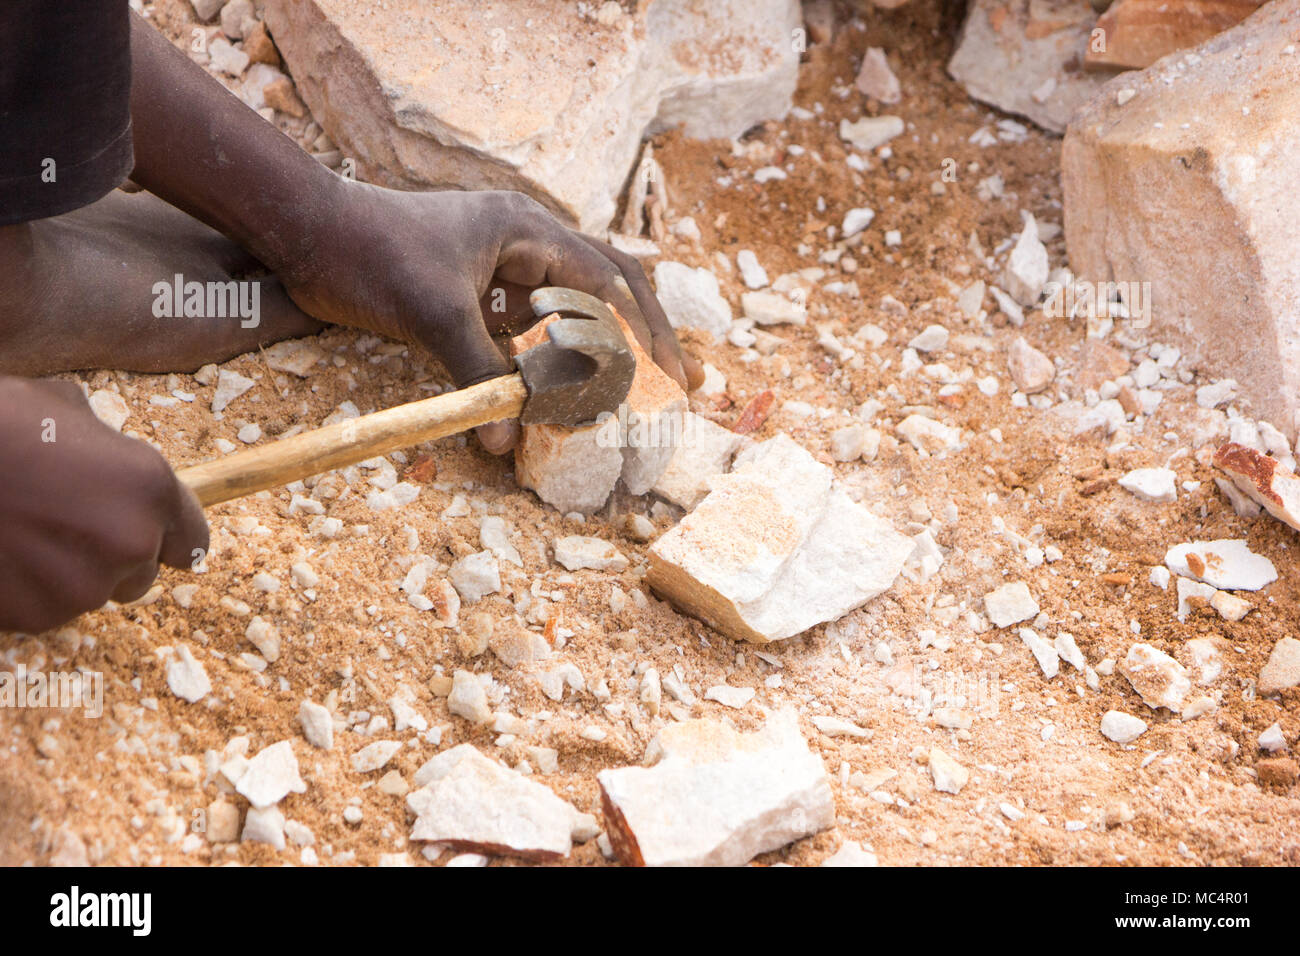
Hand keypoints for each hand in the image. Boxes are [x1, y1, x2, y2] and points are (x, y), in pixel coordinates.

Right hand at [0, 377, 208, 632]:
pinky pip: (43, 609)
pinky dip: (25, 590)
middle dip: (111, 557)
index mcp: (150, 489)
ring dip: (66, 573)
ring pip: (89, 593)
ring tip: (21, 533)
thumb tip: (109, 460)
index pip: (191, 542)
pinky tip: (2, 552)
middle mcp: (130, 544)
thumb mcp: (65, 410)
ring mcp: (82, 586)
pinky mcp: (35, 617)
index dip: (167, 537)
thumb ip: (105, 448)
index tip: (150, 535)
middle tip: (66, 527)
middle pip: (141, 576)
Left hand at [282, 186, 703, 451]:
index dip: (645, 332)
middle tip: (680, 381)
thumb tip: (503, 443)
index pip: (609, 281)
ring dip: (606, 345)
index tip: (670, 377)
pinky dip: (556, 356)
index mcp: (528, 231)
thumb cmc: (369, 255)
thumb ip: (476, 374)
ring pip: (574, 305)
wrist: (306, 232)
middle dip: (646, 335)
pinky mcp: (478, 288)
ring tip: (640, 387)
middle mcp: (526, 242)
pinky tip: (568, 387)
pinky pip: (531, 324)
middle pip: (609, 286)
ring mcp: (503, 263)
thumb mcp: (431, 313)